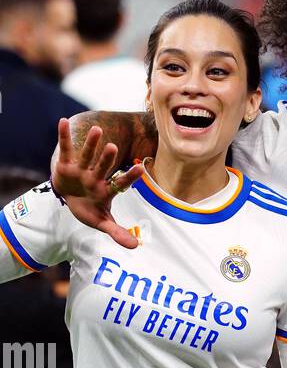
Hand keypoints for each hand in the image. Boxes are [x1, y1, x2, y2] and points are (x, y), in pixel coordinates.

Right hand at [52, 118, 142, 248]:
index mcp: (106, 190)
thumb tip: (136, 246)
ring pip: (87, 155)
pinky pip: (66, 149)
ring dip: (91, 144)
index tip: (141, 168)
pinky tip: (63, 121)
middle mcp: (96, 177)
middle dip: (107, 159)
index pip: (120, 183)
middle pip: (103, 167)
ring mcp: (82, 170)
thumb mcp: (101, 222)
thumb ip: (117, 232)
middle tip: (114, 147)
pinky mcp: (66, 165)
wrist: (69, 200)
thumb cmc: (89, 209)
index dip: (130, 176)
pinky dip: (64, 136)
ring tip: (97, 130)